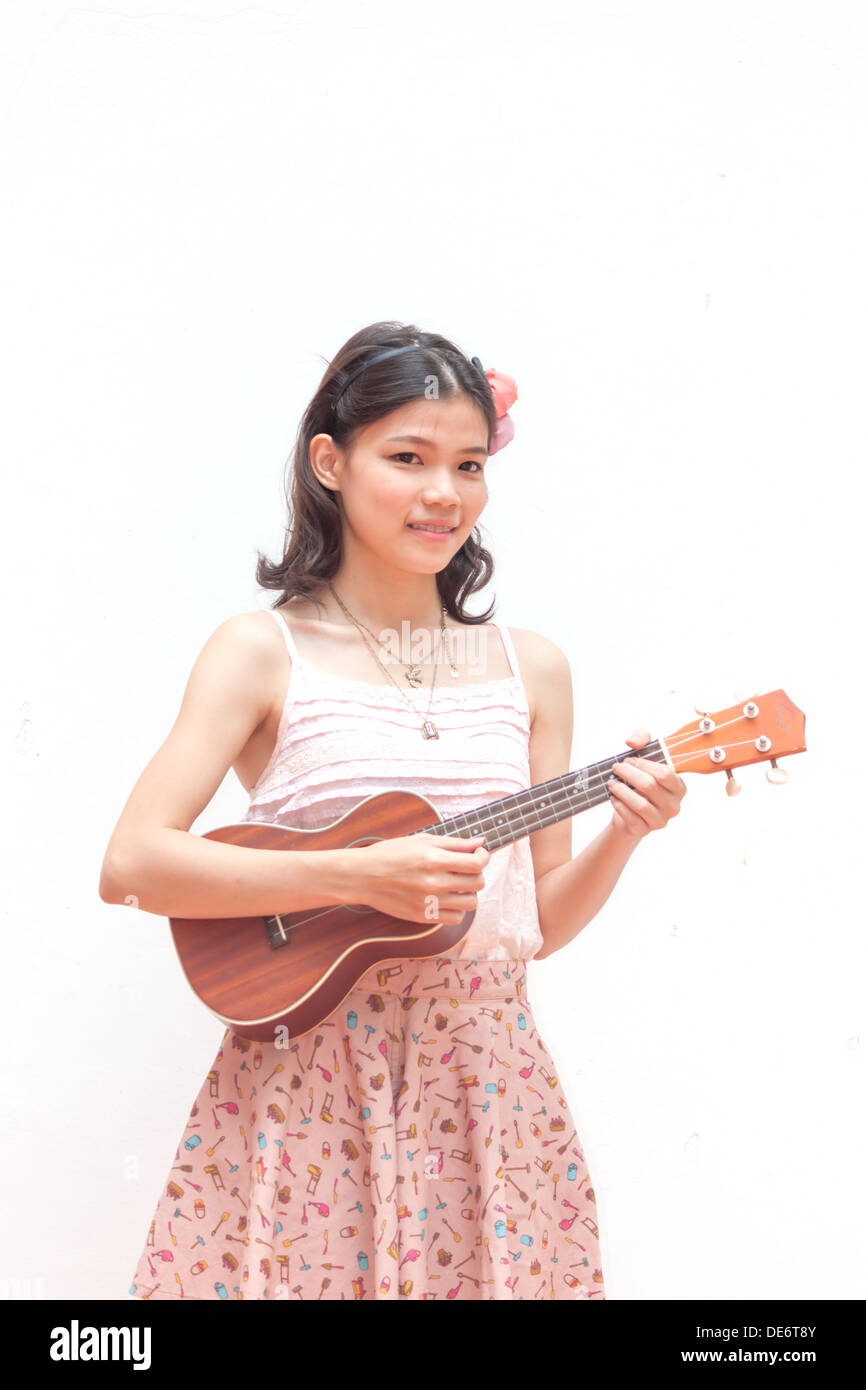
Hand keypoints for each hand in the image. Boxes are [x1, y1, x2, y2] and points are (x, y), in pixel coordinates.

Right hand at [349, 832, 488, 924]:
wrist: (363, 876)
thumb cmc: (390, 854)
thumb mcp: (421, 840)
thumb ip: (453, 843)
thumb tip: (480, 842)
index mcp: (434, 860)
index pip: (477, 863)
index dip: (483, 857)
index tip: (478, 853)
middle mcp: (434, 883)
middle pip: (478, 883)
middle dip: (477, 873)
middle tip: (466, 868)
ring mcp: (429, 902)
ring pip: (471, 903)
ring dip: (469, 892)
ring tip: (458, 884)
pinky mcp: (424, 917)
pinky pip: (456, 918)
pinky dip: (457, 909)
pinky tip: (448, 898)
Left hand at [607, 728, 687, 842]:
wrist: (629, 813)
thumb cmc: (640, 782)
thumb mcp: (643, 756)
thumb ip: (642, 738)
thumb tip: (632, 741)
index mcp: (679, 787)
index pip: (665, 774)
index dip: (644, 765)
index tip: (628, 760)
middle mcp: (674, 805)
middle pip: (650, 786)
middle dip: (629, 774)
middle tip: (616, 768)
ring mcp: (661, 820)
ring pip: (640, 804)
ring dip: (622, 791)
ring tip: (612, 783)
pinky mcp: (645, 830)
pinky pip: (630, 817)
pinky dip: (619, 805)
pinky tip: (613, 798)